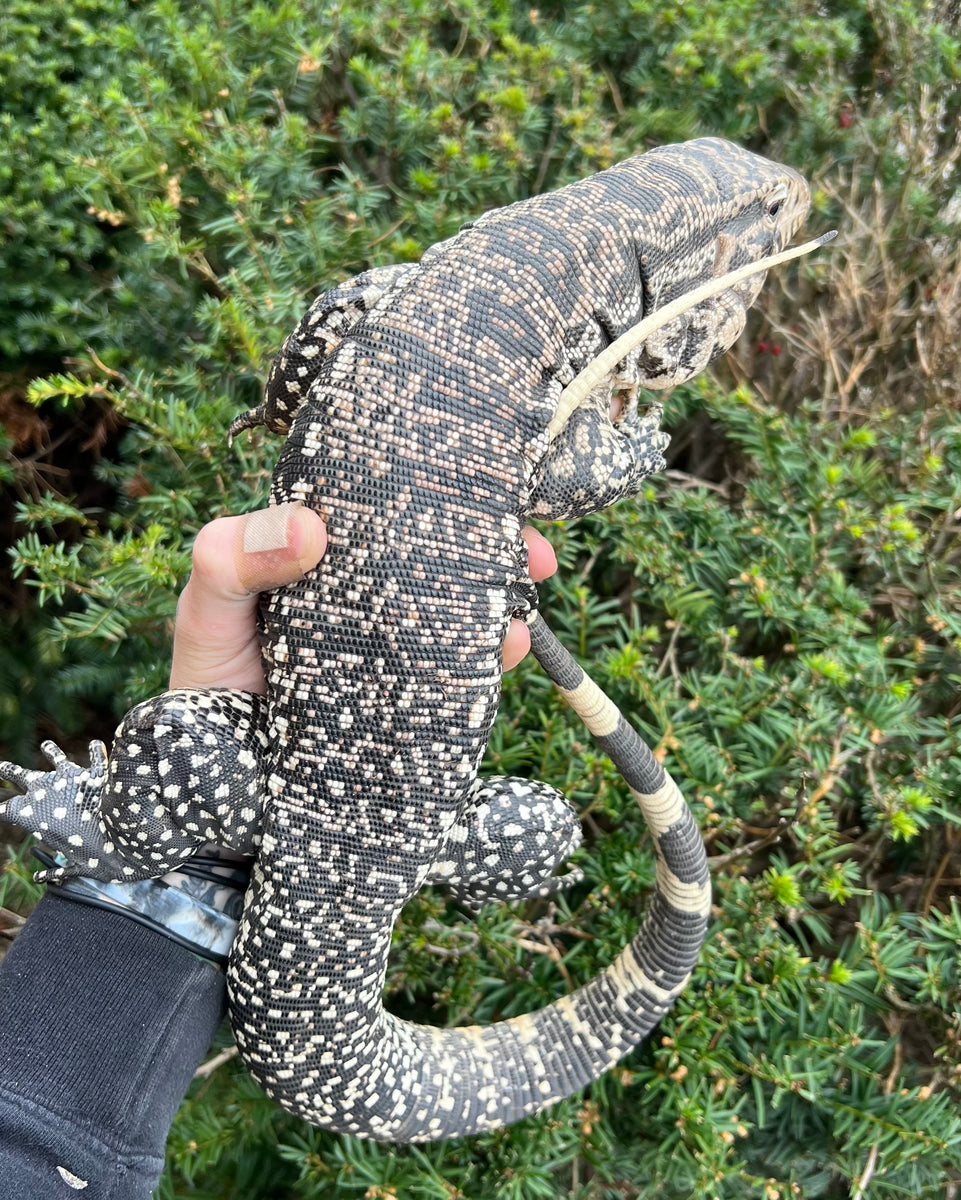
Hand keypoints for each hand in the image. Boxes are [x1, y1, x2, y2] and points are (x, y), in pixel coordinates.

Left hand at [170, 505, 556, 690]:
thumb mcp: (208, 605)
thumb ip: (232, 559)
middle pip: (438, 551)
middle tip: (531, 545)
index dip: (432, 487)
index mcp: (324, 556)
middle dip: (491, 540)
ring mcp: (394, 645)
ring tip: (527, 587)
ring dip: (501, 592)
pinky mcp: (412, 697)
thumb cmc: (211, 679)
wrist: (223, 788)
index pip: (385, 505)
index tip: (473, 481)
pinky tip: (509, 641)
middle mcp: (367, 593)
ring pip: (459, 605)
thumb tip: (311, 526)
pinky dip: (494, 652)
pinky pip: (462, 666)